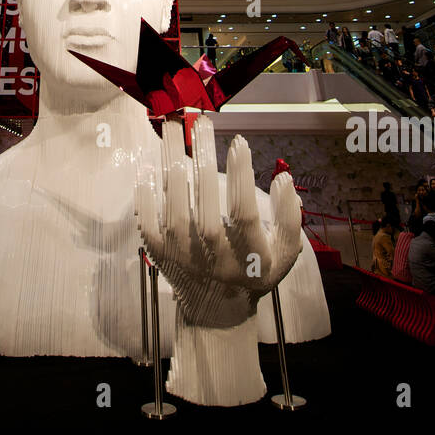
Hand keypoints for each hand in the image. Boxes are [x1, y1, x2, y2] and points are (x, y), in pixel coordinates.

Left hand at [135, 114, 302, 405]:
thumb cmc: (257, 268)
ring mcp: (186, 262)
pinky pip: (149, 228)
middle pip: (206, 215)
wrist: (219, 309)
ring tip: (175, 131)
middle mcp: (216, 264)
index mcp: (251, 261)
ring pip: (175, 216)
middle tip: (204, 125)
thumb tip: (283, 179)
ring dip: (173, 171)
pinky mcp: (162, 257)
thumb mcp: (286, 251)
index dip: (242, 178)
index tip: (240, 141)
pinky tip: (147, 169)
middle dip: (205, 167)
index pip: (245, 215)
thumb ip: (289, 217)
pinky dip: (145, 199)